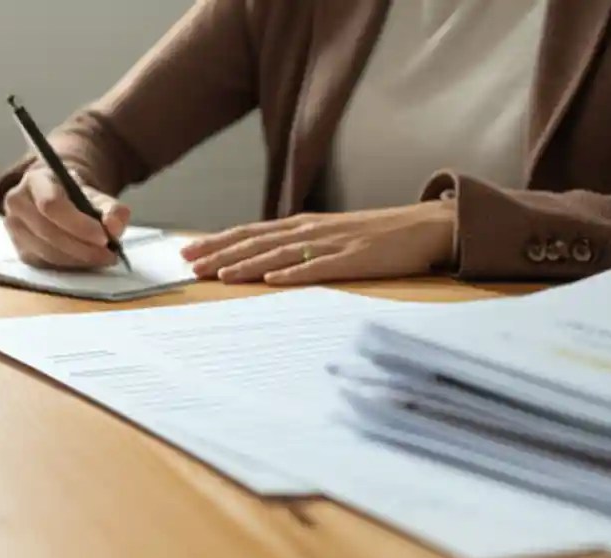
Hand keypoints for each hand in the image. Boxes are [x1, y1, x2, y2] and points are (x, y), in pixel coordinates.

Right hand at [3, 167, 132, 268]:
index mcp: (35, 180)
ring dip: (79, 259)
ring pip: (47, 252)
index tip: (104, 237)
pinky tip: (88, 260)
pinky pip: (46, 263)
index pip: (51, 205)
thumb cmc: (74, 196)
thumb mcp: (94, 194)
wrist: (54, 200)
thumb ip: (110, 207)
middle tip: (110, 254)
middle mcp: (17, 203)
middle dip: (82, 247)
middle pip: (48, 232)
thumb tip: (114, 227)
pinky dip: (71, 264)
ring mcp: (14, 229)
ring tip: (104, 257)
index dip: (78, 224)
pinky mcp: (20, 250)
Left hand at [181, 201, 456, 284]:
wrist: (423, 227)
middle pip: (255, 242)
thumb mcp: (328, 234)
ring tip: (219, 274)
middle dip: (219, 253)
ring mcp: (331, 243)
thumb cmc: (373, 235)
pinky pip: (318, 268)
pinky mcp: (353, 259)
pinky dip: (293, 274)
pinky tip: (272, 280)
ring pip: (280, 254)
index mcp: (302, 224)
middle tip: (189, 265)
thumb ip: (296, 244)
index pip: (249, 232)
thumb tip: (261, 260)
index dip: (216, 241)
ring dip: (247, 264)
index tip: (187, 251)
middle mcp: (310, 230)